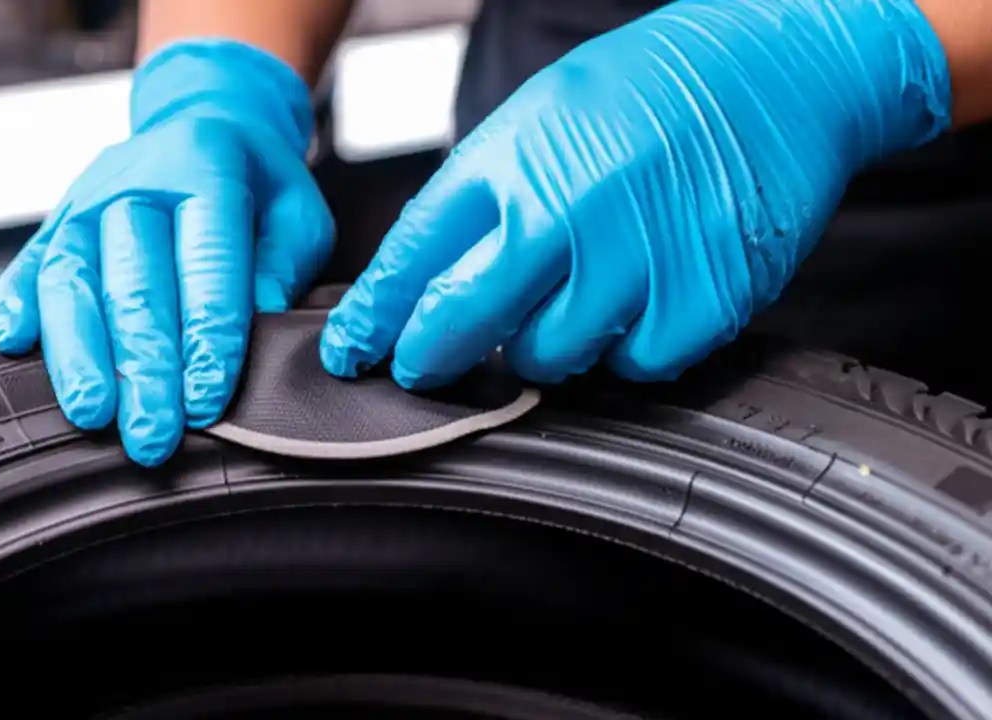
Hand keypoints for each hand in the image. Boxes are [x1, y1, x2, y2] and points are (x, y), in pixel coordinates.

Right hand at [0, 40, 333, 464]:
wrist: (207, 124)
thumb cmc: (257, 185)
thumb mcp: (297, 215)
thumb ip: (283, 267)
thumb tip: (263, 322)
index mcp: (208, 170)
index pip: (206, 265)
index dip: (206, 339)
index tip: (205, 400)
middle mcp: (139, 181)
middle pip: (134, 283)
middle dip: (142, 368)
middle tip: (151, 433)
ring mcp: (88, 200)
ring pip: (73, 278)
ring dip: (79, 353)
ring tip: (91, 413)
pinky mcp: (57, 220)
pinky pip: (29, 263)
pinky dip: (18, 303)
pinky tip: (15, 345)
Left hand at [320, 0, 949, 388]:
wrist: (777, 71)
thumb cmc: (650, 94)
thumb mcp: (541, 118)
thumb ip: (485, 198)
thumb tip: (426, 280)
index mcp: (517, 157)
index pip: (417, 254)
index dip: (374, 315)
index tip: (351, 350)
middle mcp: (569, 210)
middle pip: (464, 320)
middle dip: (428, 357)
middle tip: (422, 367)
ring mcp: (636, 260)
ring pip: (546, 358)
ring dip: (540, 346)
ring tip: (572, 296)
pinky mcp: (701, 302)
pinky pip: (632, 367)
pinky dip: (624, 349)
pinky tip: (637, 301)